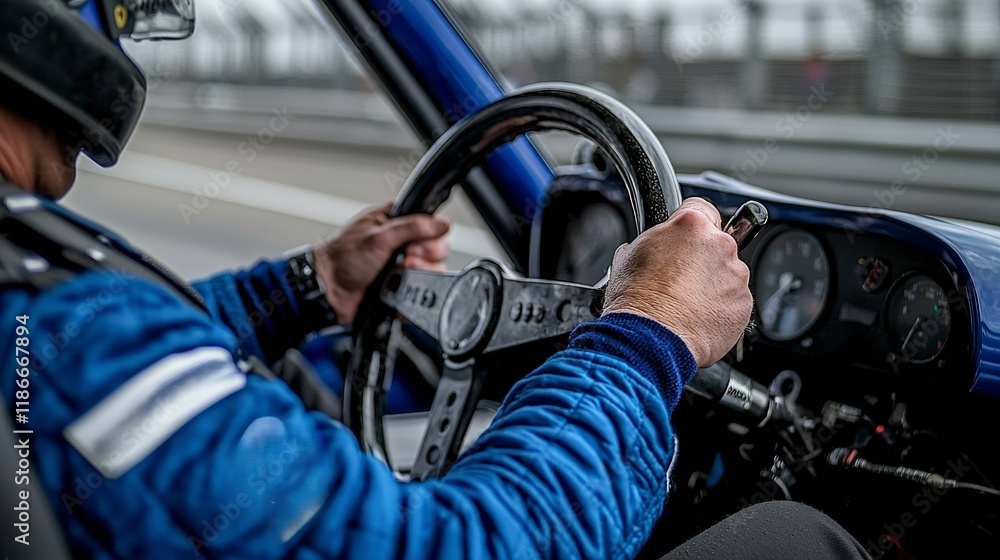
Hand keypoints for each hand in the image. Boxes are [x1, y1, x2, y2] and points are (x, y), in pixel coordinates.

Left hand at [312, 202, 449, 324]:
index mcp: (393, 220)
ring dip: (422, 269)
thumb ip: (411, 227)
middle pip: (435, 243)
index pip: (427, 220)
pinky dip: (417, 284)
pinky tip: (401, 282)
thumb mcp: (378, 238)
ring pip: (432, 265)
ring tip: (402, 270)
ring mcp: (402, 262)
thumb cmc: (341, 259)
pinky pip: (423, 283)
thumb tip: (441, 222)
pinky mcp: (402, 282)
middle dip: (427, 252)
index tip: (419, 241)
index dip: (430, 231)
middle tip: (409, 255)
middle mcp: (400, 240)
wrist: (328, 291)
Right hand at [602, 198, 751, 366]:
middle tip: (679, 278)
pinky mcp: (744, 303)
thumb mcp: (627, 257)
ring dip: (713, 284)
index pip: (700, 207)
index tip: (686, 236)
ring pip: (728, 273)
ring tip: (687, 302)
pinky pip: (735, 300)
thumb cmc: (637, 301)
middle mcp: (719, 245)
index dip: (690, 224)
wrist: (649, 339)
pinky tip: (698, 317)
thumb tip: (649, 248)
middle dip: (701, 258)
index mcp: (691, 225)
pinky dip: (721, 307)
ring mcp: (735, 275)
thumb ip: (651, 243)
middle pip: (716, 243)